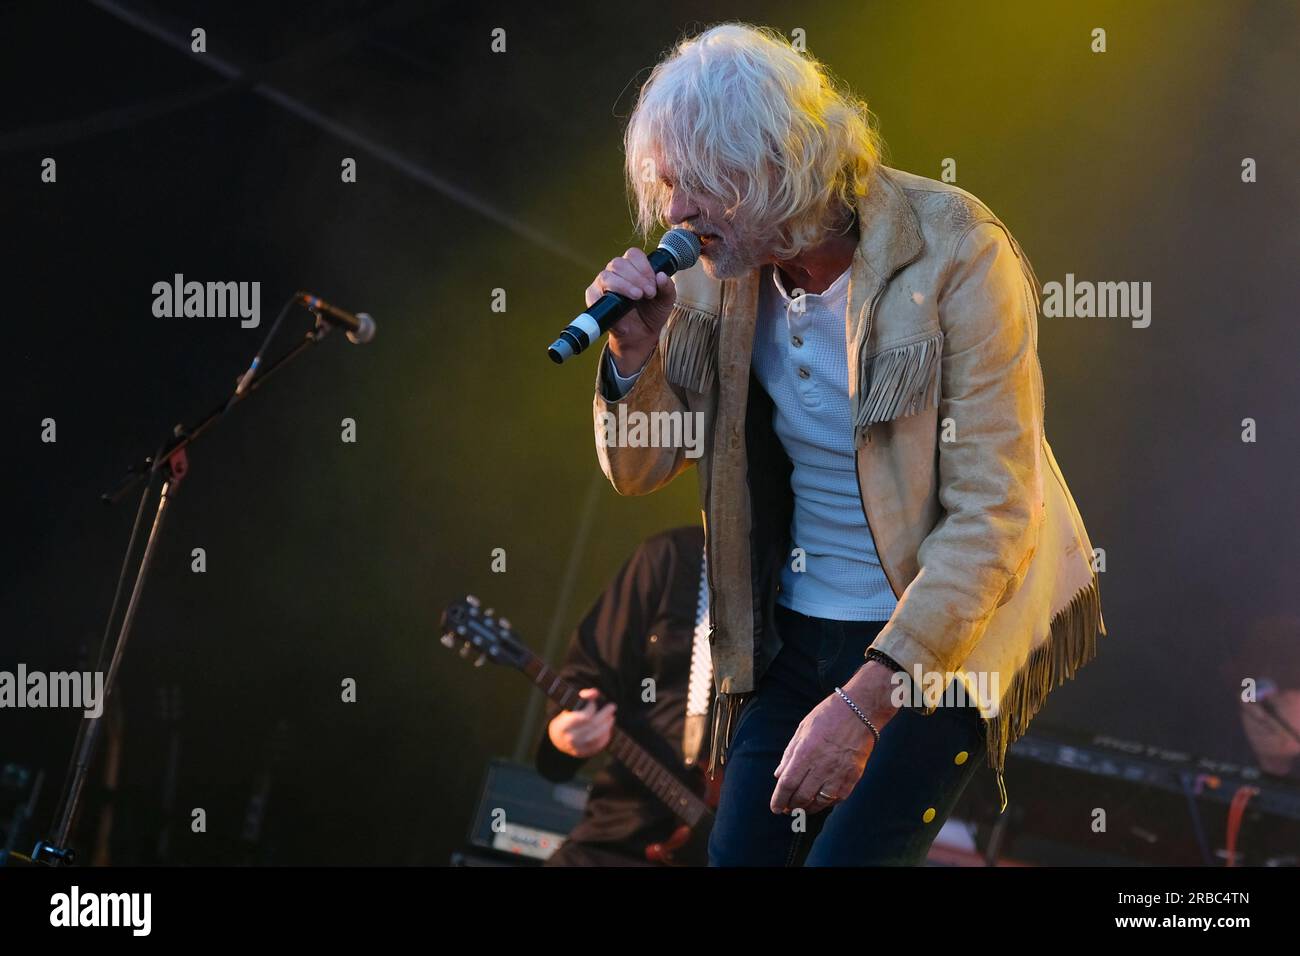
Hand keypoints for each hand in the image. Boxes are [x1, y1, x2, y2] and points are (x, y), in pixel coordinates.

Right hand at [547, 687, 615, 758]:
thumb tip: (595, 692)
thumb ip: (583, 696)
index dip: (591, 707)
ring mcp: (576, 748)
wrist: (557, 738)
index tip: (595, 702)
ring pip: (597, 736)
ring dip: (607, 725)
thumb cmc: (567, 718)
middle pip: (592, 725)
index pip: (583, 716)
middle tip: (612, 706)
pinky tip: (608, 728)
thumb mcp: (570, 706)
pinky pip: (598, 745)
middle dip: (605, 714)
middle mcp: (569, 738)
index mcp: (563, 725)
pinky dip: (605, 736)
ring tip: (611, 717)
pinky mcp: (583, 753)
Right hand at [585, 247, 676, 376]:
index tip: (653, 284)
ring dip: (623, 286)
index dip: (644, 267)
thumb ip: (667, 288)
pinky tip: (623, 317)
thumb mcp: (666, 301)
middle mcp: (615, 272)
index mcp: (632, 267)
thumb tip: (661, 276)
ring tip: (637, 297)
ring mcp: (603, 284)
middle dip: (636, 278)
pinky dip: (609, 306)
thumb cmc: (652, 313)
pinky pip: (594, 296)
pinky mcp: (594, 299)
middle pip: (619, 263)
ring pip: (606, 276)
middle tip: (649, 293)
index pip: (633, 255)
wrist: (641, 336)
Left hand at [770, 661, 900, 814]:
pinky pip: (837, 798)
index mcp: (805, 752)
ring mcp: (839, 773)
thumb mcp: (802, 729)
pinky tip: (820, 801)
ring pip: (820, 802)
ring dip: (808, 809)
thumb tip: (779, 775)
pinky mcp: (853, 777)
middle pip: (802, 796)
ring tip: (801, 808)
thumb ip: (789, 754)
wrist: (860, 711)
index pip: (787, 784)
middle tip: (787, 809)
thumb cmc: (828, 716)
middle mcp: (821, 766)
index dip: (779, 799)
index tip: (775, 808)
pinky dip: (826, 803)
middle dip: (791, 806)